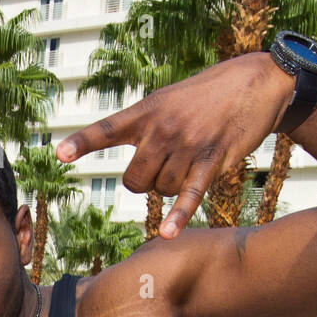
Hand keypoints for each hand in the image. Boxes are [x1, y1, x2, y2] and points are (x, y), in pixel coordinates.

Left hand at [56, 52, 295, 238]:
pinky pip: (189, 194)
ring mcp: (187, 145)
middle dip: (143, 184)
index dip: (82, 142)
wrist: (257, 82)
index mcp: (147, 111)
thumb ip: (145, 128)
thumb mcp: (169, 99)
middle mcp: (162, 128)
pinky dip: (178, 215)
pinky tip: (166, 233)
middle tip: (159, 169)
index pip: (107, 129)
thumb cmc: (207, 96)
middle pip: (135, 180)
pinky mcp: (212, 160)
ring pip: (161, 190)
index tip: (59, 154)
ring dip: (170, 189)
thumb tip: (135, 173)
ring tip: (187, 163)